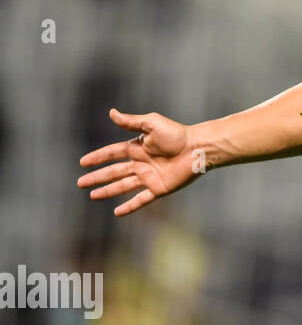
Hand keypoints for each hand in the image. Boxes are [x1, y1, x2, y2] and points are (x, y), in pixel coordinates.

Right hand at [77, 108, 199, 216]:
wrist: (197, 148)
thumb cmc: (176, 134)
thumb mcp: (151, 124)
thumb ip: (131, 121)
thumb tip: (111, 112)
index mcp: (137, 148)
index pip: (112, 153)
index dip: (97, 158)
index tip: (82, 162)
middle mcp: (141, 163)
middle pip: (114, 172)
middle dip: (97, 177)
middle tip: (80, 183)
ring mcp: (149, 177)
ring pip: (123, 186)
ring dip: (108, 191)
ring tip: (92, 196)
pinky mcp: (159, 188)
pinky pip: (141, 200)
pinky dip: (129, 206)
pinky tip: (117, 212)